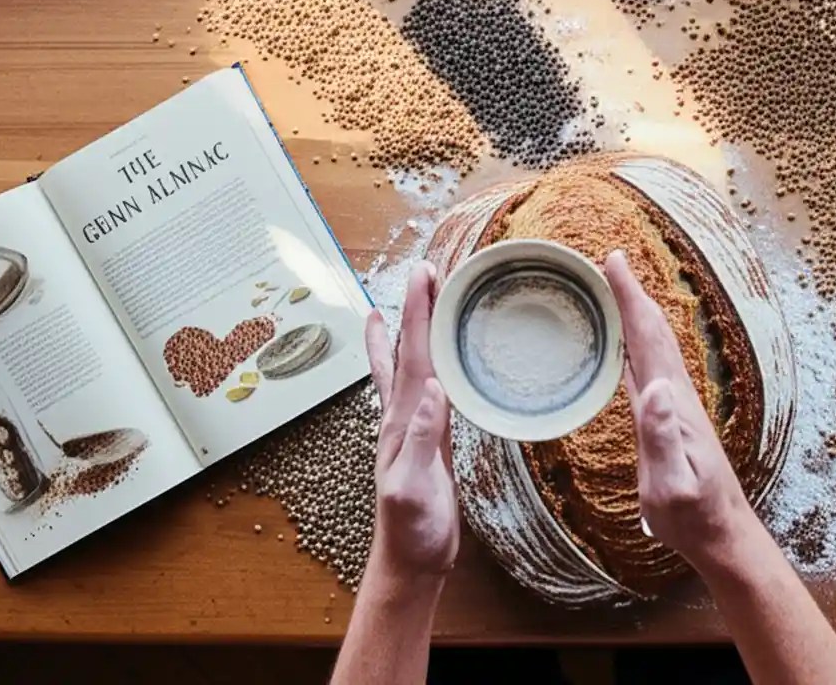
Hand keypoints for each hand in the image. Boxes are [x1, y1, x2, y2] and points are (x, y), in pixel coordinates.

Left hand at [364, 262, 457, 577]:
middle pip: (407, 352)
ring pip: (411, 368)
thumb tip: (433, 390)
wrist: (411, 562)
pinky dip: (428, 369)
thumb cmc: (412, 531)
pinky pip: (428, 393)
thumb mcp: (412, 488)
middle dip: (412, 311)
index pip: (412, 356)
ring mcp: (413, 429)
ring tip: (407, 305)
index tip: (426, 275)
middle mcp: (403, 417)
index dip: (418, 313)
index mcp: (402, 421)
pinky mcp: (429, 443)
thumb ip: (421, 440)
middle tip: (422, 273)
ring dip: (412, 334)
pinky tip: (433, 367)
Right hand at [604, 250, 758, 570]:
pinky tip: (627, 348)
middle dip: (632, 294)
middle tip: (610, 260)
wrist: (720, 533)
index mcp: (672, 403)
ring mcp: (675, 406)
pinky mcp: (672, 420)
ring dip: (636, 315)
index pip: (648, 339)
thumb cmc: (692, 514)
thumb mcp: (671, 484)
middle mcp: (676, 396)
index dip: (631, 299)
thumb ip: (662, 438)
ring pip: (654, 347)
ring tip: (616, 290)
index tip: (614, 261)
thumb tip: (655, 387)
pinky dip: (636, 346)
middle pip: (653, 333)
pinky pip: (649, 368)